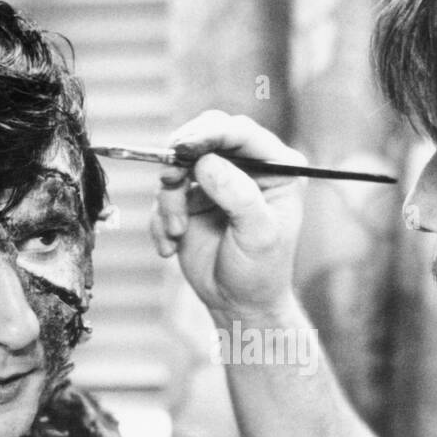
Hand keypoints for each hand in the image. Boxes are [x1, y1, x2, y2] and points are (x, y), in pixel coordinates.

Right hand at [148, 110, 305, 320]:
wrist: (238, 303)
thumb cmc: (260, 272)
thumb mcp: (258, 235)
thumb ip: (238, 196)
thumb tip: (205, 163)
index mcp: (277, 168)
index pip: (240, 132)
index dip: (209, 133)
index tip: (183, 147)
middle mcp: (247, 167)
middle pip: (206, 134)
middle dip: (181, 157)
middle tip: (169, 181)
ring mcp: (217, 181)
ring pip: (178, 165)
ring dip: (169, 200)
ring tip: (176, 232)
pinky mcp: (191, 198)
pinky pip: (164, 194)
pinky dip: (160, 218)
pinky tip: (171, 245)